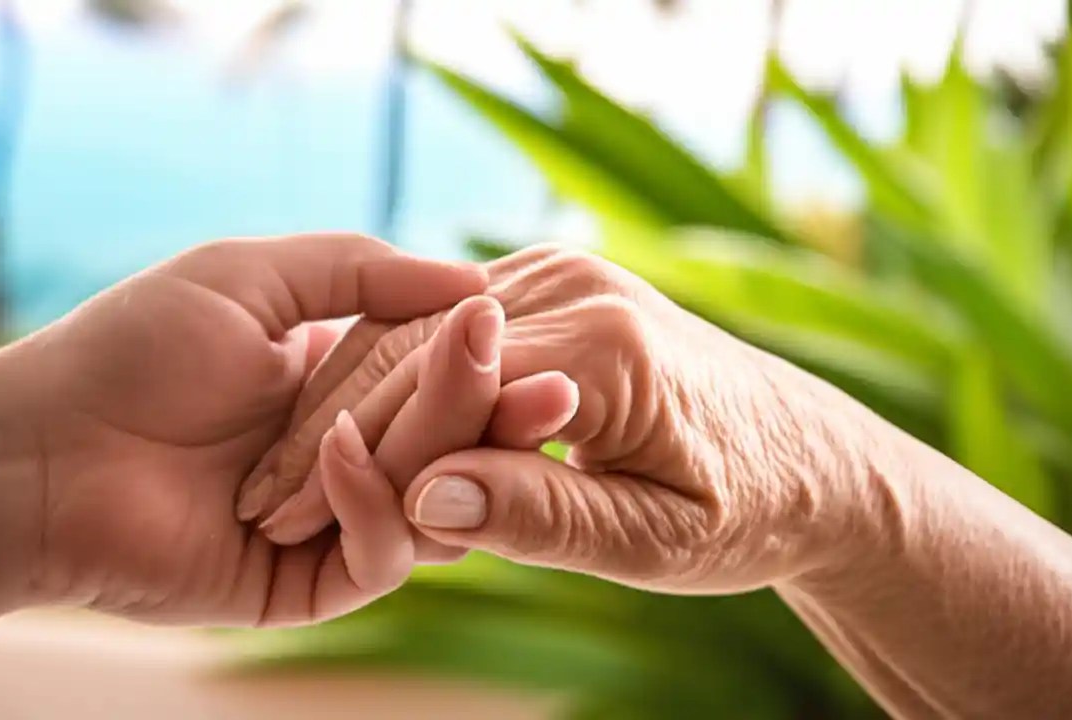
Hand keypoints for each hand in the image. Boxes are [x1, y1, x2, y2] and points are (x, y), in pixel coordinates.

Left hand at [8, 233, 512, 623]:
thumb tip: (473, 278)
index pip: (439, 380)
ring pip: (435, 499)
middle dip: (495, 407)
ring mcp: (330, 523)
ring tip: (464, 386)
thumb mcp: (254, 276)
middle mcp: (346, 458)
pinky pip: (382, 553)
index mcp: (339, 388)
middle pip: (453, 443)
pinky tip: (341, 448)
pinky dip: (375, 500)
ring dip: (448, 446)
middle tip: (553, 379)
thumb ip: (362, 270)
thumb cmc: (132, 351)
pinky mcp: (307, 586)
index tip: (536, 330)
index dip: (487, 362)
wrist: (41, 450)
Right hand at [243, 245, 891, 592]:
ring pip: (412, 331)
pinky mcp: (552, 286)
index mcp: (602, 344)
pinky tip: (345, 435)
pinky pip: (441, 327)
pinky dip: (387, 378)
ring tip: (280, 477)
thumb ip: (543, 518)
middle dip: (330, 432)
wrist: (812, 459)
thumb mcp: (657, 540)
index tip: (285, 525)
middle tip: (258, 507)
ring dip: (345, 402)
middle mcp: (574, 285)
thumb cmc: (746, 511)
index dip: (359, 465)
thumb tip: (422, 499)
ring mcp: (560, 274)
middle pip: (411, 352)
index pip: (442, 397)